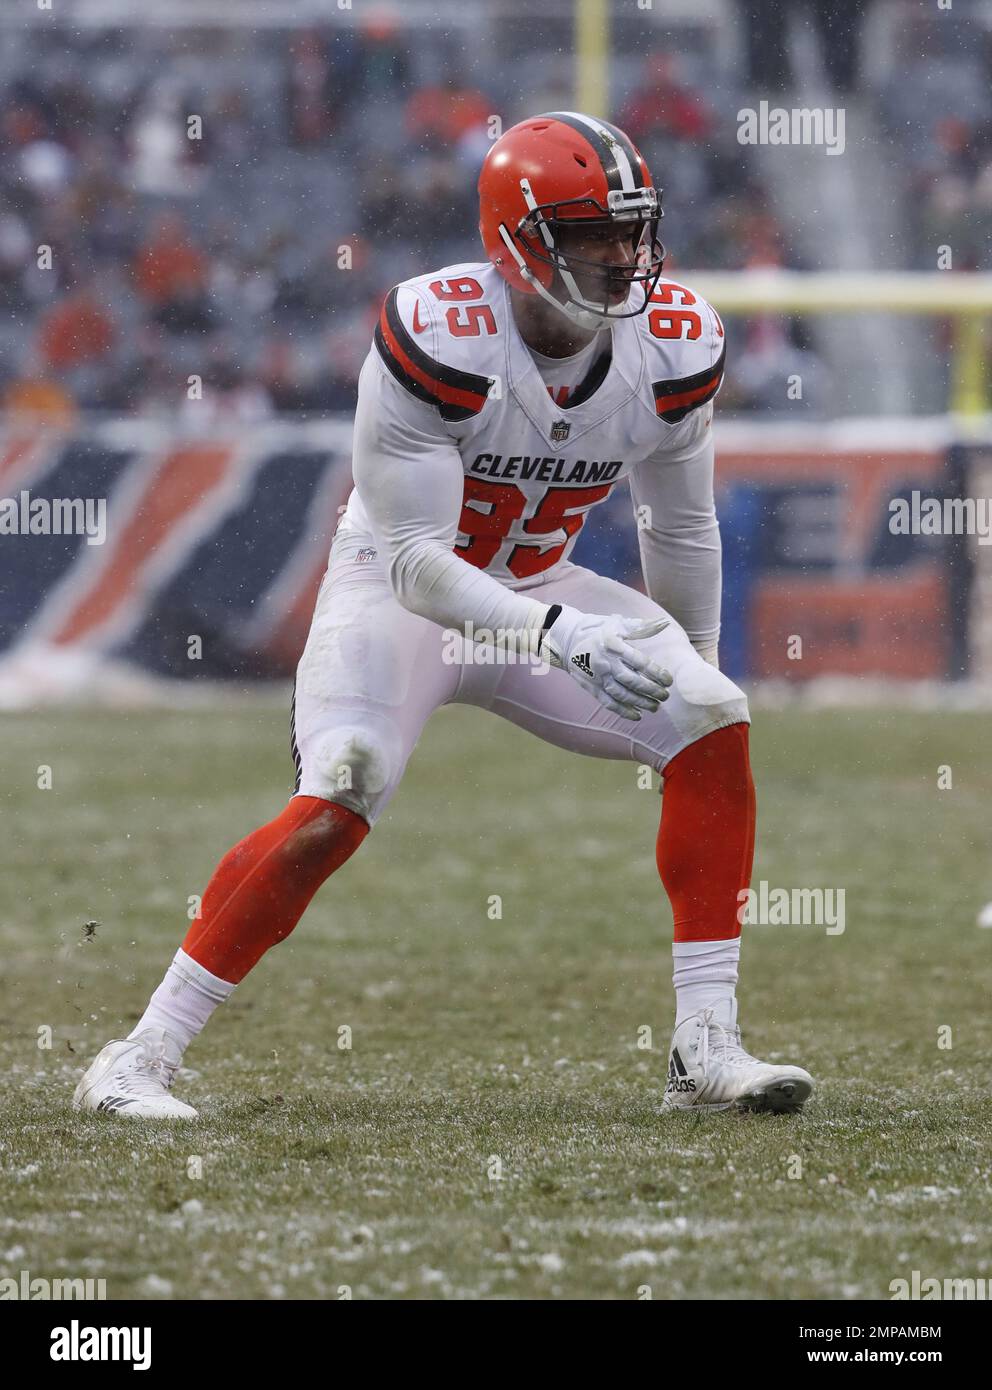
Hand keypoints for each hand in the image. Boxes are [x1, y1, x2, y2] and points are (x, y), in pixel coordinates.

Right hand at [540, 604, 672, 719]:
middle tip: (665, 696)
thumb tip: (664, 624)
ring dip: (640, 702)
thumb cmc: (597, 630)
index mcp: (613, 645)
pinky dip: (623, 711)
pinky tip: (637, 715)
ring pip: (621, 694)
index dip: (656, 672)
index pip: (639, 661)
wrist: (566, 640)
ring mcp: (597, 676)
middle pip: (632, 681)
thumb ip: (642, 627)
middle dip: (651, 691)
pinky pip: (608, 702)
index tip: (668, 680)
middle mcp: (605, 662)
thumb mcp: (617, 624)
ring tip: (655, 707)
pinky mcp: (591, 687)